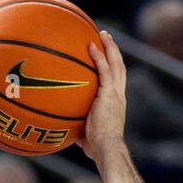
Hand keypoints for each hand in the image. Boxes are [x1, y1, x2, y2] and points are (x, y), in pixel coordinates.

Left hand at [82, 31, 125, 161]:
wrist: (106, 148)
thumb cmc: (96, 148)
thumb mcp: (86, 134)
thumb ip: (77, 128)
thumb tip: (62, 130)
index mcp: (116, 103)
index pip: (116, 81)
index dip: (113, 67)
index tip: (107, 56)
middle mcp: (119, 95)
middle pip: (119, 67)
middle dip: (114, 51)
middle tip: (106, 38)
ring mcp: (116, 93)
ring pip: (116, 64)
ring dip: (109, 47)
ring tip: (102, 34)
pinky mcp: (109, 94)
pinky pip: (104, 69)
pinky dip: (99, 56)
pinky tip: (91, 45)